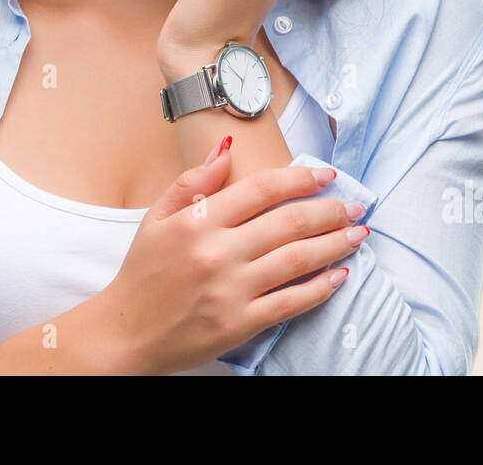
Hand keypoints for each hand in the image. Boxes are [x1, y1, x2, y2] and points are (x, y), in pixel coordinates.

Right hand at [98, 135, 362, 374]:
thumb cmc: (142, 273)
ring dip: (335, 244)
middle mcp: (217, 253)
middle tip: (356, 206)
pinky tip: (339, 275)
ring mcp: (231, 290)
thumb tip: (227, 148)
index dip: (300, 178)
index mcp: (197, 222)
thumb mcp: (157, 218)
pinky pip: (291, 302)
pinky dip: (320, 288)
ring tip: (358, 235)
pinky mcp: (240, 324)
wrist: (125, 334)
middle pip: (289, 222)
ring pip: (297, 259)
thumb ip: (193, 182)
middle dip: (331, 210)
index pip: (261, 189)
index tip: (326, 174)